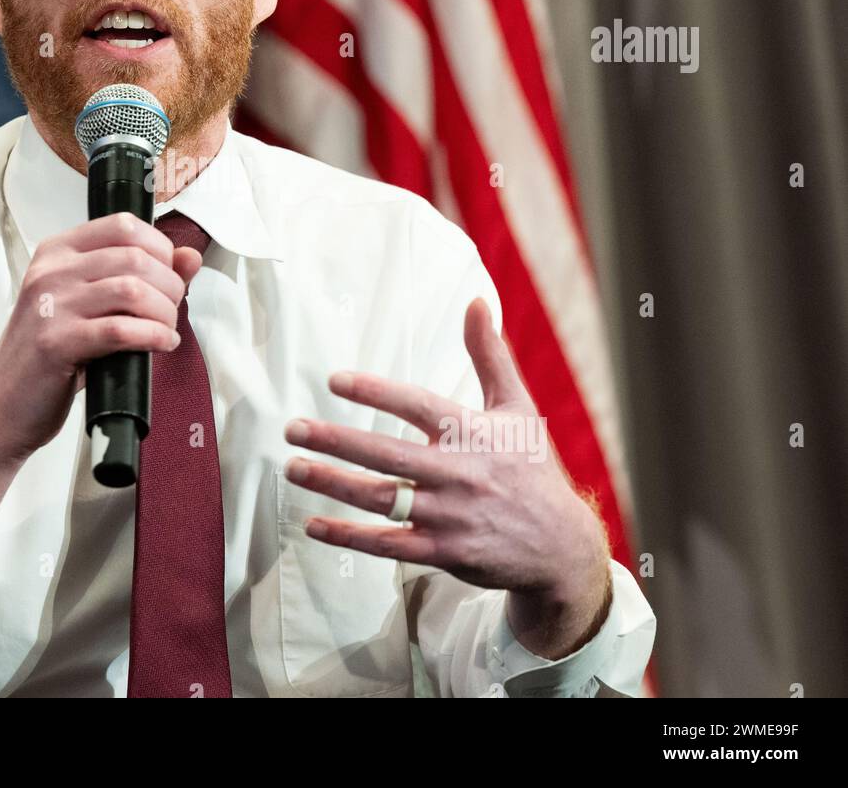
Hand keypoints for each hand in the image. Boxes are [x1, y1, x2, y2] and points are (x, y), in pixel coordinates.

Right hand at [0, 211, 203, 461]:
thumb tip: (190, 257)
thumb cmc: (50, 357)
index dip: (160, 249)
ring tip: (165, 330)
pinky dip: (153, 336)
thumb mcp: (92, 307)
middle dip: (169, 286)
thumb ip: (141, 277)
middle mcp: (50, 271)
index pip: (123, 225)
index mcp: (57, 252)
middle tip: (170, 312)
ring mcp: (50, 305)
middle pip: (135, 257)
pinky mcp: (55, 343)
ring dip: (164, 313)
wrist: (2, 408)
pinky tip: (161, 344)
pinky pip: (121, 329)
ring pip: (133, 289)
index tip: (168, 278)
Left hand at [283, 297, 611, 657]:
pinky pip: (388, 544)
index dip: (376, 392)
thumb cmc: (532, 469)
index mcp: (474, 433)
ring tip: (293, 467)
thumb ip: (490, 356)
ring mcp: (451, 516)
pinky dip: (349, 536)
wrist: (562, 546)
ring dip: (333, 483)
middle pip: (388, 454)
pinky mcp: (445, 552)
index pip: (418, 406)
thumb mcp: (518, 409)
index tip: (334, 380)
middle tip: (292, 428)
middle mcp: (460, 473)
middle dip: (337, 440)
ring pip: (382, 498)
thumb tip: (478, 300)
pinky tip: (313, 525)